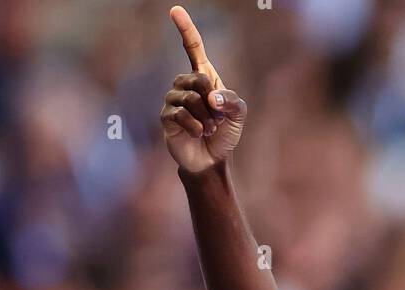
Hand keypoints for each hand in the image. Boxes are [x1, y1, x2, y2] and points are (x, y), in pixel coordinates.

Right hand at [161, 5, 245, 174]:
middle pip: (199, 79)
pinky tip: (200, 134)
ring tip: (209, 129)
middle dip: (214, 103)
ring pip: (191, 99)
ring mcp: (173, 99)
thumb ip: (231, 100)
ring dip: (207, 118)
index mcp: (203, 76)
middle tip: (217, 120)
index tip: (175, 10)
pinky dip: (197, 126)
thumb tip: (211, 97)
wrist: (211, 160)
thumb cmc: (224, 134)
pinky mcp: (166, 116)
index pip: (192, 47)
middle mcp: (185, 84)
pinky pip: (182, 114)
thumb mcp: (238, 114)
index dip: (185, 28)